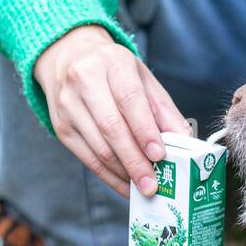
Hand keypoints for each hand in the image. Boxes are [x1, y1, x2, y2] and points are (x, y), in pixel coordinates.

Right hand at [34, 25, 188, 196]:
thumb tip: (184, 141)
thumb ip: (164, 110)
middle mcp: (85, 80)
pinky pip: (87, 158)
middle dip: (135, 161)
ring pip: (98, 147)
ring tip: (142, 187)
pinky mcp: (61, 126)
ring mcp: (69, 104)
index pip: (130, 100)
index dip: (145, 130)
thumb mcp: (143, 79)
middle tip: (152, 184)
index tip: (159, 155)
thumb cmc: (114, 71)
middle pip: (112, 128)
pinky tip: (125, 184)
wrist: (69, 57)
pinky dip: (109, 176)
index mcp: (112, 62)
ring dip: (123, 173)